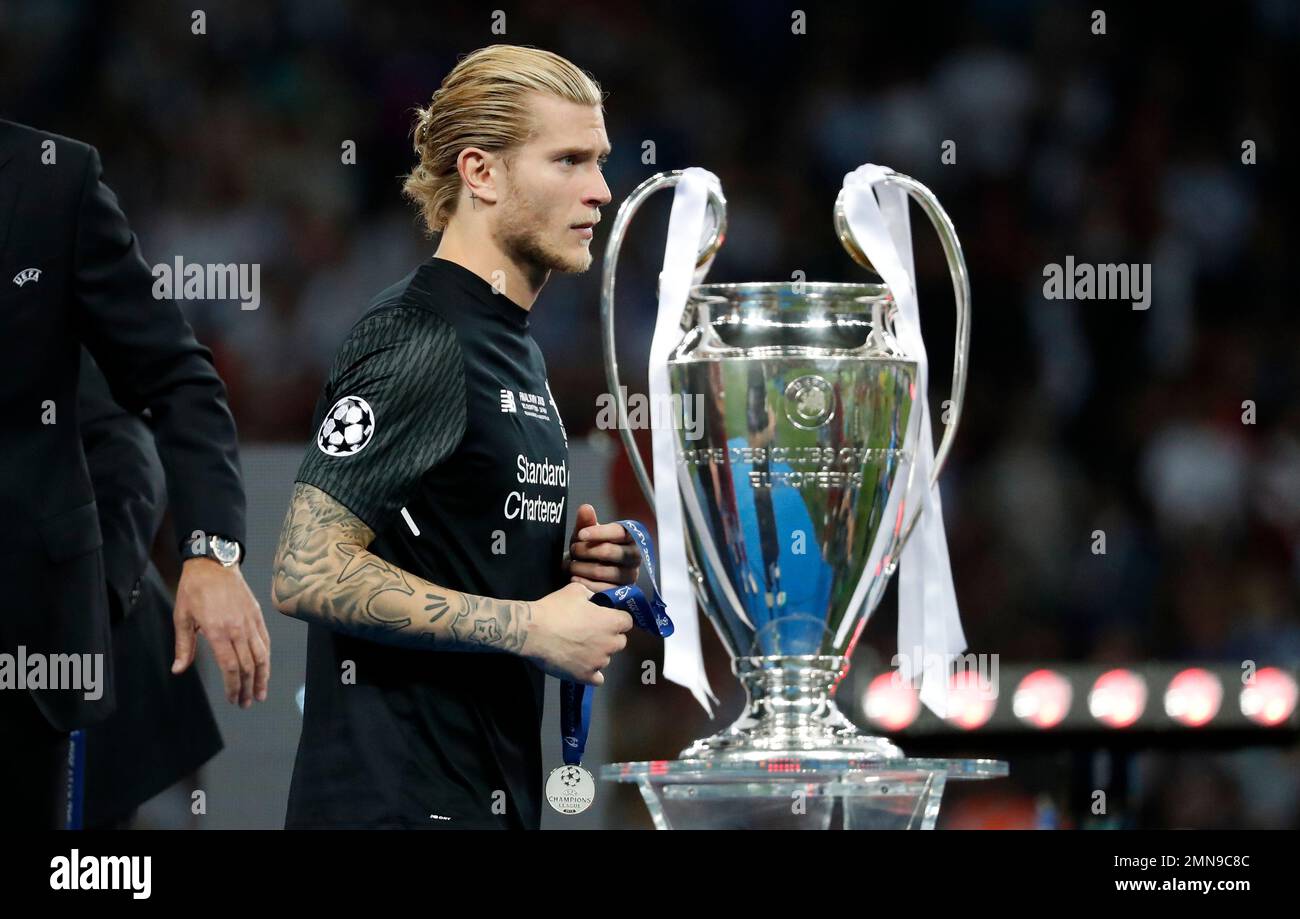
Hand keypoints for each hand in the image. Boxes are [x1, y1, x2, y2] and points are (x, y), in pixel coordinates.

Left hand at [172, 558, 270, 707]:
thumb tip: (178, 669)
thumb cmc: (194, 589)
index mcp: (217, 631)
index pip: (231, 666)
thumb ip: (183, 646)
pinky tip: (264, 669)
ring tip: (260, 693)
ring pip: (261, 655)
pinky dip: (266, 658)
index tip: (232, 699)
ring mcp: (250, 622)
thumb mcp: (182, 617)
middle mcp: (237, 629)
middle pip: (248, 665)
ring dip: (262, 677)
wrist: (214, 563)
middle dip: (247, 687)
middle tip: (246, 703)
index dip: (233, 686)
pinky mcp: (257, 616)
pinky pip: (265, 641)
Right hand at [524, 582, 632, 685]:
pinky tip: (583, 667)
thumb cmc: (555, 609)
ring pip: (606, 659)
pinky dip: (592, 674)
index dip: (616, 619)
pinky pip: (597, 679)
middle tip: (591, 632)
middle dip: (610, 637)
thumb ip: (590, 594)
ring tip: (580, 649)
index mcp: (611, 622)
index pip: (627, 622)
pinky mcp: (585, 676)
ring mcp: (599, 662)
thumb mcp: (575, 590)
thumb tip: (593, 600)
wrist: (532, 632)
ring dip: (598, 654)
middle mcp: (610, 644)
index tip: (605, 618)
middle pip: (620, 642)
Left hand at [566, 504, 639, 592]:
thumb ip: (586, 521)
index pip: (618, 532)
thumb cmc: (589, 549)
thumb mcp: (585, 534)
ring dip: (582, 568)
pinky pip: (602, 589)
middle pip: (609, 551)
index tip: (580, 534)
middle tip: (573, 550)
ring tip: (571, 565)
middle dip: (586, 551)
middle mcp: (634, 556)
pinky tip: (574, 579)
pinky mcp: (622, 593)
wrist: (587, 573)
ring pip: (602, 571)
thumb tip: (586, 508)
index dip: (598, 532)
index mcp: (630, 537)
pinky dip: (585, 583)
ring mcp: (630, 576)